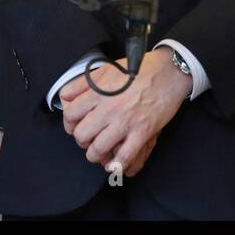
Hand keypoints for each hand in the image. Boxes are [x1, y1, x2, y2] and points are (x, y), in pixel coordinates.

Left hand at [60, 49, 188, 177]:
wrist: (169, 72)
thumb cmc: (140, 69)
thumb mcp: (107, 69)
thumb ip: (83, 82)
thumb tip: (65, 95)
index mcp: (99, 92)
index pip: (70, 115)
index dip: (69, 123)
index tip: (75, 125)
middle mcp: (109, 108)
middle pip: (82, 135)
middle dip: (82, 140)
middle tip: (89, 138)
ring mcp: (126, 122)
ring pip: (98, 149)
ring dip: (96, 154)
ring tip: (99, 151)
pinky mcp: (142, 132)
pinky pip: (124, 157)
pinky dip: (116, 165)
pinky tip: (115, 164)